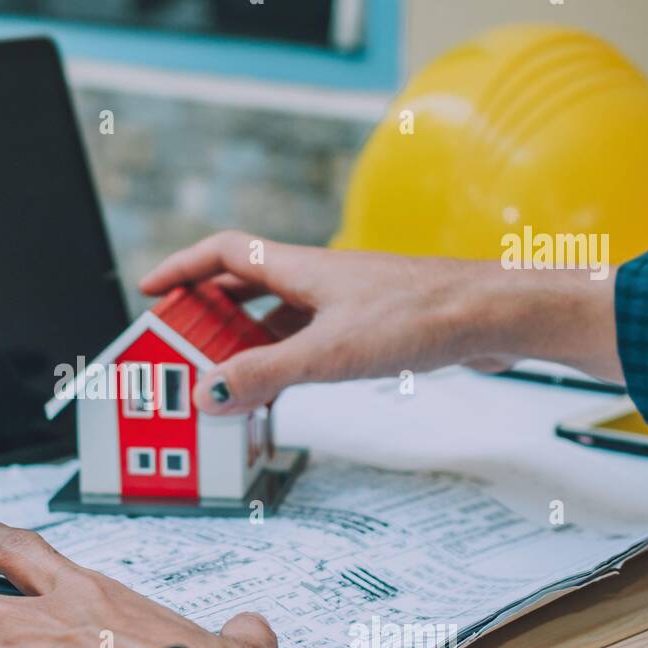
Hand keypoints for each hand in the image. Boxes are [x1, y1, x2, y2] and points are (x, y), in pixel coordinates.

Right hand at [139, 231, 622, 413]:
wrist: (496, 315)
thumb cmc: (421, 317)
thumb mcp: (329, 353)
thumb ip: (264, 374)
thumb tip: (207, 394)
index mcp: (300, 269)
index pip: (223, 253)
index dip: (182, 268)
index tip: (150, 290)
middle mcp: (318, 279)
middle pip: (244, 285)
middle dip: (206, 313)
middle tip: (179, 345)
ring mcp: (345, 302)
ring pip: (277, 316)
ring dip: (244, 341)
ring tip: (220, 375)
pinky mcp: (369, 327)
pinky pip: (307, 338)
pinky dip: (283, 358)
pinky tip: (281, 386)